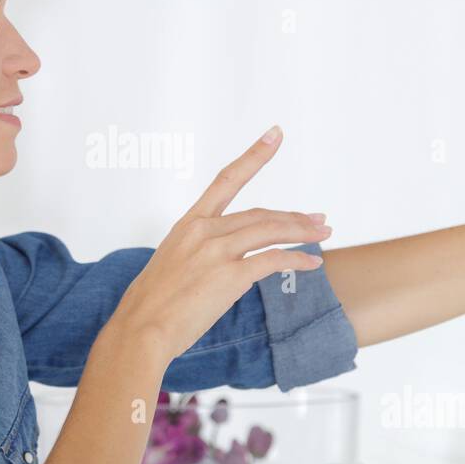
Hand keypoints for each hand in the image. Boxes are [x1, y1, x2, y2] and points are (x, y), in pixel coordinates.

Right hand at [108, 126, 332, 362]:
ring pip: (272, 231)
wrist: (140, 329)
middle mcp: (204, 230)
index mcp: (188, 224)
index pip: (227, 179)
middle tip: (318, 219)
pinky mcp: (230, 276)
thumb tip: (214, 263)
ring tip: (324, 233)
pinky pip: (274, 260)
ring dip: (303, 231)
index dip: (255, 155)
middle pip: (261, 214)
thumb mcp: (170, 265)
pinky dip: (297, 259)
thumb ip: (196, 254)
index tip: (276, 134)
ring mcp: (217, 252)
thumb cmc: (150, 306)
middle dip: (294, 216)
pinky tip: (312, 264)